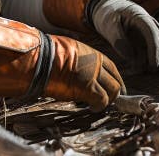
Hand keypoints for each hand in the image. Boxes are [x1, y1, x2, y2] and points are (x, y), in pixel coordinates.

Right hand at [0, 11, 123, 111]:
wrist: (42, 59)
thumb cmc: (49, 54)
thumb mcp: (70, 50)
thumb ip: (80, 60)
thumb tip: (77, 66)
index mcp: (94, 54)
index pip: (113, 69)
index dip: (115, 79)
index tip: (115, 87)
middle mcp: (98, 65)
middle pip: (115, 82)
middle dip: (113, 92)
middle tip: (107, 99)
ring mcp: (95, 77)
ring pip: (112, 93)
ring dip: (106, 100)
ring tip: (97, 104)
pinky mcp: (89, 89)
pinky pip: (101, 102)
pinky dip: (98, 106)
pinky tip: (92, 108)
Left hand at [89, 0, 158, 72]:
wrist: (109, 7)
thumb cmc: (108, 14)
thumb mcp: (109, 24)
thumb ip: (118, 39)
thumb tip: (130, 57)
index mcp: (140, 16)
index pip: (152, 33)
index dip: (155, 49)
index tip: (153, 64)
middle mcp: (149, 23)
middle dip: (156, 57)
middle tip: (149, 71)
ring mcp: (148, 31)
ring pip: (156, 47)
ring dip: (150, 60)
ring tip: (140, 71)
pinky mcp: (144, 38)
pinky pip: (148, 51)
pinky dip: (145, 60)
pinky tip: (137, 69)